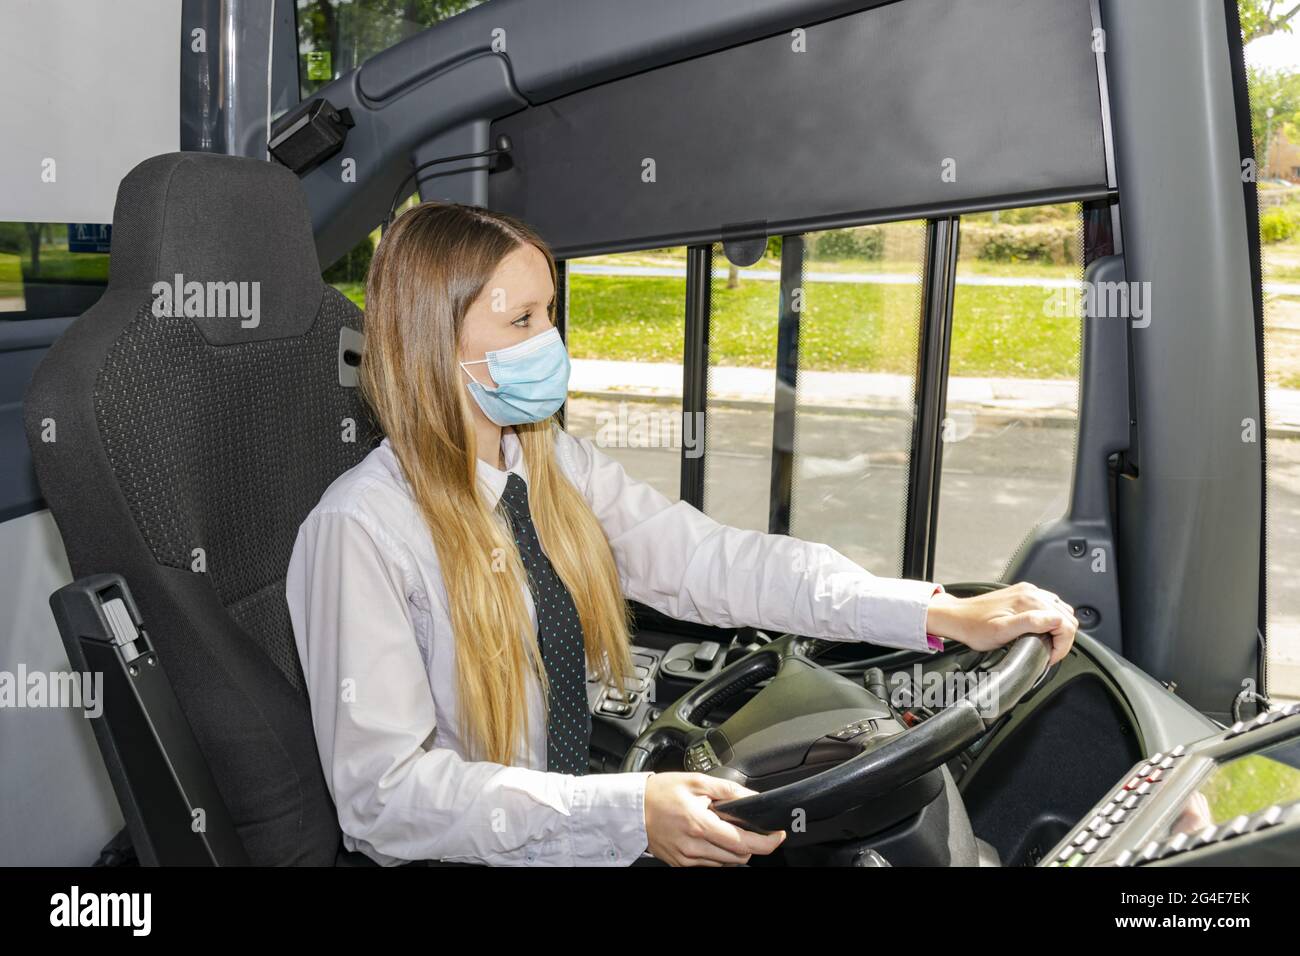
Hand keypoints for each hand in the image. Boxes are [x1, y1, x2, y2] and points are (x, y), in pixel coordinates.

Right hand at [643, 772, 786, 865]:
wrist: (631, 809)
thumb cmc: (660, 793)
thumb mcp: (697, 782)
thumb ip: (728, 790)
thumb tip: (753, 796)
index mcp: (699, 824)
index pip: (743, 842)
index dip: (766, 842)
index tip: (777, 835)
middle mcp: (694, 846)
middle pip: (739, 857)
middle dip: (750, 843)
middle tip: (744, 824)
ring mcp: (687, 859)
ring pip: (726, 863)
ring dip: (733, 848)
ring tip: (720, 826)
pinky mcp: (681, 864)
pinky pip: (710, 864)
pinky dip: (718, 853)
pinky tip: (709, 836)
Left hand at [925, 581, 1077, 665]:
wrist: (956, 616)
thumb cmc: (973, 627)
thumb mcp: (1002, 632)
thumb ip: (1031, 624)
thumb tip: (1056, 621)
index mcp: (1029, 602)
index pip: (1066, 623)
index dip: (1063, 645)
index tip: (1051, 656)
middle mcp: (1031, 593)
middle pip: (1067, 616)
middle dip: (1063, 638)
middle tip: (1049, 653)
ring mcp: (1027, 591)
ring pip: (1060, 610)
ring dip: (1059, 629)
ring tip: (1046, 643)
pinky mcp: (1022, 593)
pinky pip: (1048, 605)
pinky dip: (1051, 619)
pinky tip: (1040, 630)